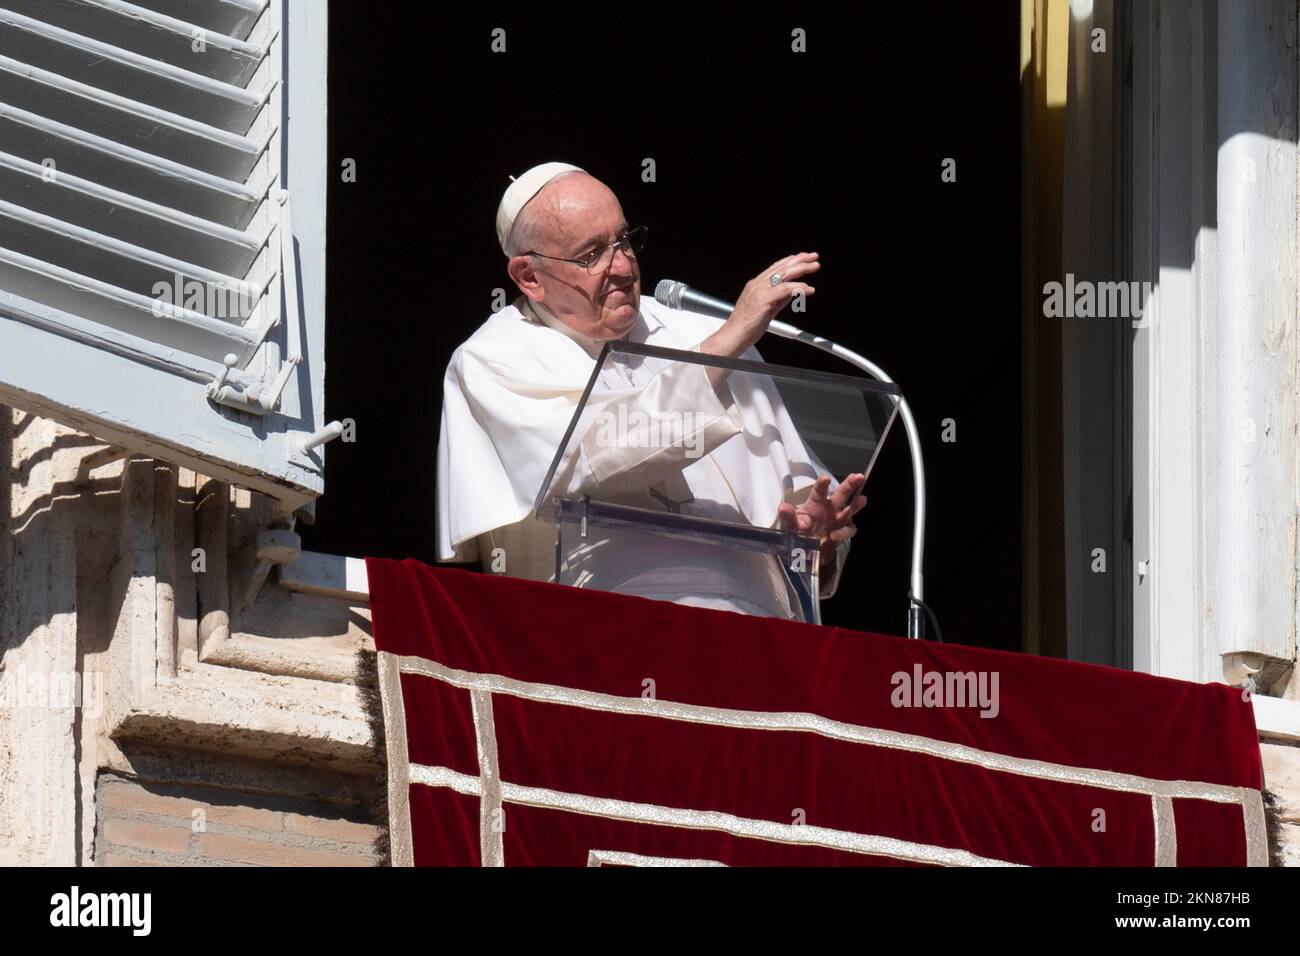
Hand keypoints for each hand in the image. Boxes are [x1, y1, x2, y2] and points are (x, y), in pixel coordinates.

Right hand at [700, 252, 819, 360]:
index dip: (791, 260)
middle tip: (814, 257)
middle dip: (800, 260)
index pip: (776, 267)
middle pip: (782, 267)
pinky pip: (784, 289)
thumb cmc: (746, 326)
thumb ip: (779, 299)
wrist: (734, 335)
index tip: (804, 258)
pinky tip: (808, 289)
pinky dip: (798, 288)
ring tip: (815, 267)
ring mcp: (759, 290)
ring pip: (784, 274)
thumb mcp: (767, 308)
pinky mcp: (763, 299)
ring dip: (802, 269)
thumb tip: (793, 292)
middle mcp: (758, 284)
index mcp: (757, 284)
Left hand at [777, 473, 866, 560]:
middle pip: (842, 493)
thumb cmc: (798, 532)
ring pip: (851, 508)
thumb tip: (783, 507)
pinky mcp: (843, 531)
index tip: (825, 479)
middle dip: (850, 484)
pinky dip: (844, 532)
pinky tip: (835, 535)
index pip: (819, 491)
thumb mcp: (790, 526)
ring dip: (857, 504)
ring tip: (863, 499)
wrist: (805, 551)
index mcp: (816, 503)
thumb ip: (788, 517)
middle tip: (858, 477)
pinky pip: (848, 529)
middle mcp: (829, 508)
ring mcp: (838, 519)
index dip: (823, 484)